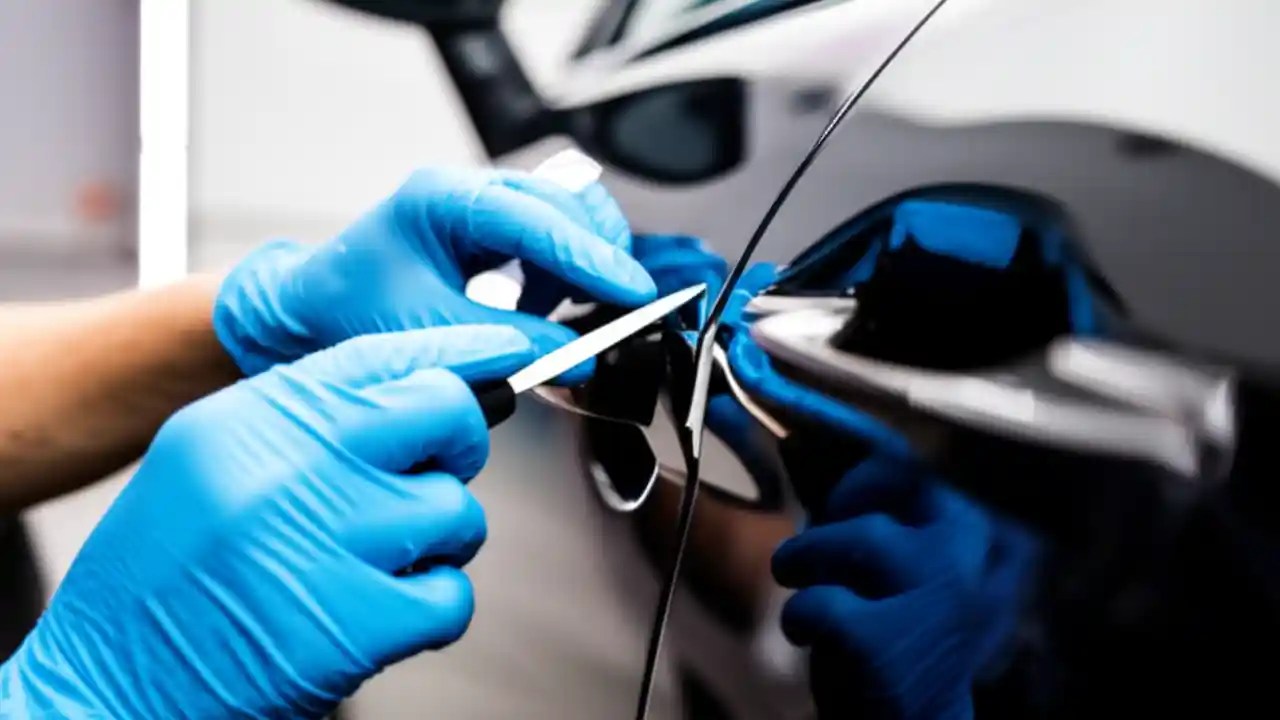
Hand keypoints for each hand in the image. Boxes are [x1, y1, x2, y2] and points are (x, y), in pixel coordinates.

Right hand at [0, 326, 534, 718]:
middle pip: (447, 415)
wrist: (110, 677)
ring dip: (434, 544)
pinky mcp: (358, 620)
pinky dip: (429, 610)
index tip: (507, 353)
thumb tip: (426, 391)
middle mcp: (299, 461)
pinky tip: (377, 613)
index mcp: (260, 415)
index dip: (460, 352)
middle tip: (421, 480)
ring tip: (372, 566)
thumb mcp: (215, 456)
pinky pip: (452, 596)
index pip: (388, 354)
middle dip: (455, 448)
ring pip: (458, 512)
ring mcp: (332, 536)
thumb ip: (311, 417)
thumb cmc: (164, 574)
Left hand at [214, 167, 656, 376]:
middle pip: (564, 200)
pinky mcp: (492, 228)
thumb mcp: (431, 331)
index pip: (536, 218)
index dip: (590, 256)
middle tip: (620, 304)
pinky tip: (543, 304)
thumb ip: (510, 341)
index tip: (631, 290)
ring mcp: (481, 205)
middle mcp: (466, 191)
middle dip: (598, 253)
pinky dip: (563, 271)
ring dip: (582, 261)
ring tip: (566, 309)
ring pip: (566, 211)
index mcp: (441, 199)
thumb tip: (576, 356)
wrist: (312, 311)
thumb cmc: (349, 310)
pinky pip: (550, 236)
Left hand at [724, 334, 1037, 718]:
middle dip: (839, 506)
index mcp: (965, 510)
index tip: (763, 370)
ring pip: (854, 535)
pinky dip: (803, 618)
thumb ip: (818, 473)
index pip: (900, 441)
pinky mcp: (899, 638)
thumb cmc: (885, 618)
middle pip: (888, 475)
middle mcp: (973, 542)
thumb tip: (737, 402)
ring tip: (813, 592)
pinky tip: (822, 634)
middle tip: (826, 548)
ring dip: (809, 564)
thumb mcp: (861, 540)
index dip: (828, 409)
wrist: (912, 716)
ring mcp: (943, 590)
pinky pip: (822, 602)